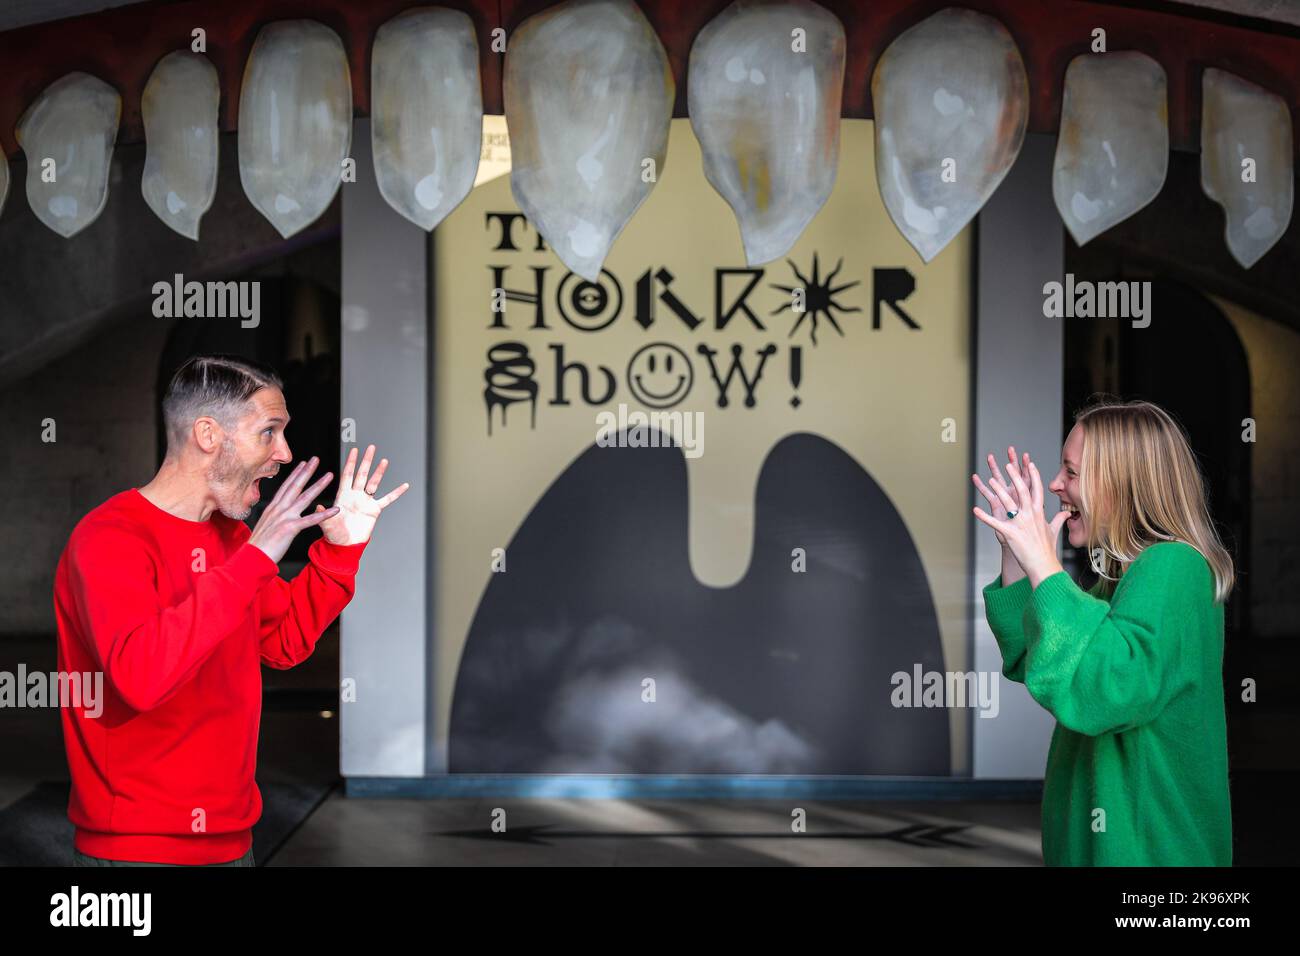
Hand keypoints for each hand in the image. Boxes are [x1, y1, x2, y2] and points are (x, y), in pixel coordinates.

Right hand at [248, 457, 338, 563]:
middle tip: (316, 459)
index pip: (286, 486)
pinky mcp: (290, 528)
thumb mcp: (264, 524)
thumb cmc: (259, 545)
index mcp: (272, 507)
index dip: (296, 473)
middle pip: (295, 486)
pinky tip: (335, 510)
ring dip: (319, 485)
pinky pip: (311, 519)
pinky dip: (324, 514)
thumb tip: (276, 513)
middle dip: (307, 471)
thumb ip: (272, 516)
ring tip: (330, 476)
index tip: (303, 463)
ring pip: (305, 497)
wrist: (252, 557)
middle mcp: (278, 509)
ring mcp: (284, 517)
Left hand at [315, 444, 409, 545]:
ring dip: (379, 472)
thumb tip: (319, 506)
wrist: (345, 545)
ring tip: (384, 460)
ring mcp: (366, 501)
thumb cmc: (334, 535)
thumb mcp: (326, 524)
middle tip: (371, 448)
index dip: (351, 462)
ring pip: (374, 483)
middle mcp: (355, 495)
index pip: (347, 475)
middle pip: (362, 474)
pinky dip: (396, 493)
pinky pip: (388, 499)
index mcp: (343, 496)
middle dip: (366, 461)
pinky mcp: (374, 510)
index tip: (354, 450)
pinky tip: (404, 486)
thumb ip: (324, 514)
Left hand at [973, 458, 1068, 587]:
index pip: (1037, 490)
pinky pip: (995, 523)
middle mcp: (1031, 515)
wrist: (1043, 565)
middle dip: (1015, 476)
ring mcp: (1020, 524)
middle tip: (1008, 464)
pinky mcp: (1010, 534)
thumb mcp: (1053, 531)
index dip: (1033, 475)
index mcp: (1039, 513)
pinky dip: (984, 517)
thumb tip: (1066, 514)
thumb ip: (1058, 519)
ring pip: (1008, 503)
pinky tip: (975, 510)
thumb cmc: (1047, 549)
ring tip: (991, 480)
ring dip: (998, 491)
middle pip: (1023, 490)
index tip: (1030, 463)